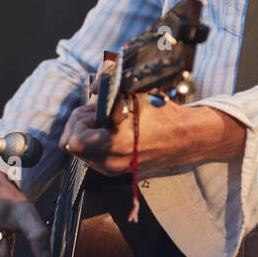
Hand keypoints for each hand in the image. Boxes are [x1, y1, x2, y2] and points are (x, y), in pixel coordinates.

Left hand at [59, 91, 248, 175]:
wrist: (185, 137)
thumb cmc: (162, 113)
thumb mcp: (135, 93)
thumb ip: (109, 85)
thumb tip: (92, 88)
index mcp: (116, 145)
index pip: (73, 141)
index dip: (78, 120)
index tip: (93, 110)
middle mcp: (112, 162)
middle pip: (72, 146)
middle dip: (79, 125)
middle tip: (95, 112)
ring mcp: (114, 169)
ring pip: (80, 152)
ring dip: (86, 133)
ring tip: (105, 120)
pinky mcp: (117, 170)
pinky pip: (92, 157)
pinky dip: (94, 141)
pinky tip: (110, 130)